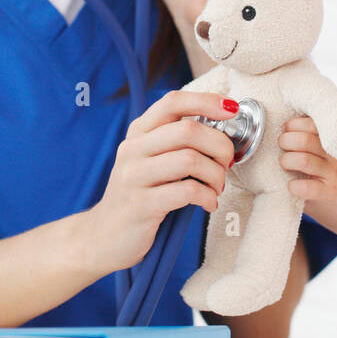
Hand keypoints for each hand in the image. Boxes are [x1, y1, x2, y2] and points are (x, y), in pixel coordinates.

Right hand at [86, 90, 238, 274]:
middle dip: (220, 145)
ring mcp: (134, 176)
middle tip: (227, 163)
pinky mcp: (140, 204)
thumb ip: (176, 142)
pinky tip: (209, 203)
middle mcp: (133, 149)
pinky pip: (186, 191)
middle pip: (188, 130)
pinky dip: (208, 196)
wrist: (104, 236)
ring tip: (217, 187)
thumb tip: (222, 130)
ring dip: (216, 174)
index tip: (232, 109)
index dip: (206, 101)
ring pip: (190, 159)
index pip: (173, 101)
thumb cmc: (140, 195)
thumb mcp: (151, 161)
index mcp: (138, 132)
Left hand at [279, 116, 336, 212]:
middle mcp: (335, 153)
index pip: (309, 122)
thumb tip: (307, 115)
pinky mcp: (332, 193)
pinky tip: (294, 185)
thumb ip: (335, 126)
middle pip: (301, 140)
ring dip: (286, 161)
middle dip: (285, 141)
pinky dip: (294, 186)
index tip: (289, 130)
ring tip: (286, 163)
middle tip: (284, 146)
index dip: (293, 125)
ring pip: (301, 160)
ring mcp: (334, 173)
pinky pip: (307, 188)